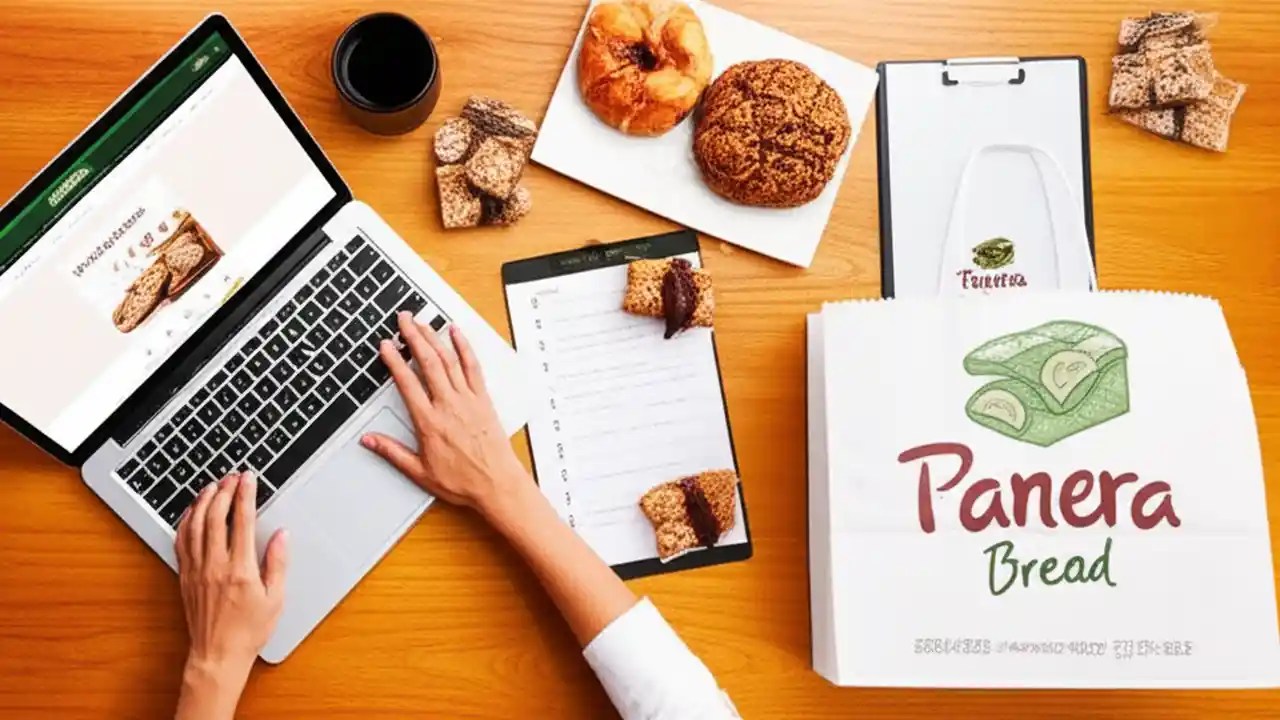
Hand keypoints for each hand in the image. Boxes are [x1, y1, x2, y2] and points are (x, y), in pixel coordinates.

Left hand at [174, 472, 287, 718]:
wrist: (217, 655)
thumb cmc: (249, 631)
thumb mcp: (275, 598)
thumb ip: (277, 563)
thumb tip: (281, 535)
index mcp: (240, 569)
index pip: (241, 521)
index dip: (245, 495)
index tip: (248, 478)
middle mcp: (215, 566)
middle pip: (215, 517)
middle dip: (224, 491)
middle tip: (232, 477)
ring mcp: (196, 570)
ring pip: (195, 525)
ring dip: (203, 501)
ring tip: (212, 486)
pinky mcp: (185, 577)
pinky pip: (181, 542)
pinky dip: (185, 522)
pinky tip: (192, 512)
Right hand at [361, 313, 528, 519]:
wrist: (497, 484)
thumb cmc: (462, 481)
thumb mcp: (420, 472)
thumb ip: (392, 453)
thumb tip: (368, 440)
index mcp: (429, 422)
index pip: (407, 383)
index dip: (394, 361)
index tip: (385, 345)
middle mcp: (448, 406)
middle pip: (427, 363)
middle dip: (413, 337)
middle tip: (403, 319)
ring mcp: (468, 400)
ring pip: (448, 361)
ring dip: (434, 338)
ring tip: (422, 322)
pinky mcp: (484, 400)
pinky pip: (473, 368)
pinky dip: (464, 348)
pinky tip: (456, 333)